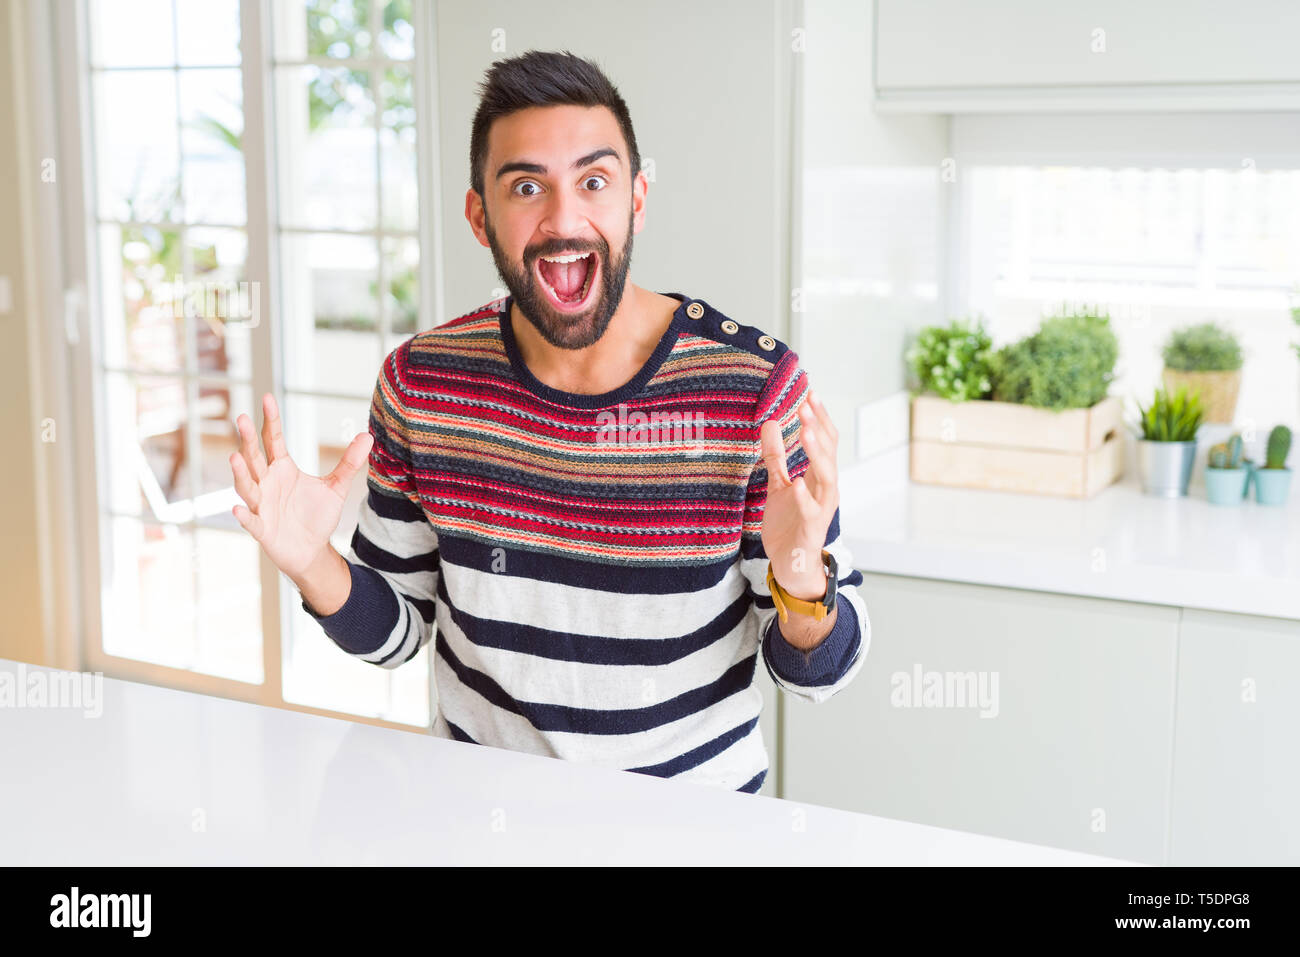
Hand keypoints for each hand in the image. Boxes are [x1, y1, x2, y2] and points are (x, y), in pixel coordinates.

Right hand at [229, 392, 372, 580]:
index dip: (271, 420)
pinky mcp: (262, 528)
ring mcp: (261, 505)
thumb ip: (349, 463)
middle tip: (241, 418)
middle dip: (248, 439)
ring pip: (247, 486)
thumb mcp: (336, 487)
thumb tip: (367, 436)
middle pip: (254, 457)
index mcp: (282, 468)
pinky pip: (251, 521)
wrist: (311, 549)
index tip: (268, 398)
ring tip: (235, 456)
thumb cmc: (317, 516)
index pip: (273, 439)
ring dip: (240, 473)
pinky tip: (237, 508)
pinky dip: (244, 515)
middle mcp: (267, 483)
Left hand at [758, 387, 838, 600]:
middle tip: (807, 404)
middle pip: (829, 453)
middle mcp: (825, 489)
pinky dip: (806, 497)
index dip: (819, 418)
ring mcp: (821, 508)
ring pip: (827, 478)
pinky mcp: (811, 528)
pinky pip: (811, 511)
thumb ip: (776, 456)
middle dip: (819, 429)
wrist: (791, 563)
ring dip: (817, 455)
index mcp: (820, 477)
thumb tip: (771, 422)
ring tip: (806, 432)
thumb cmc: (789, 524)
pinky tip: (798, 483)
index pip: (825, 441)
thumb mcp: (778, 485)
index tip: (809, 394)